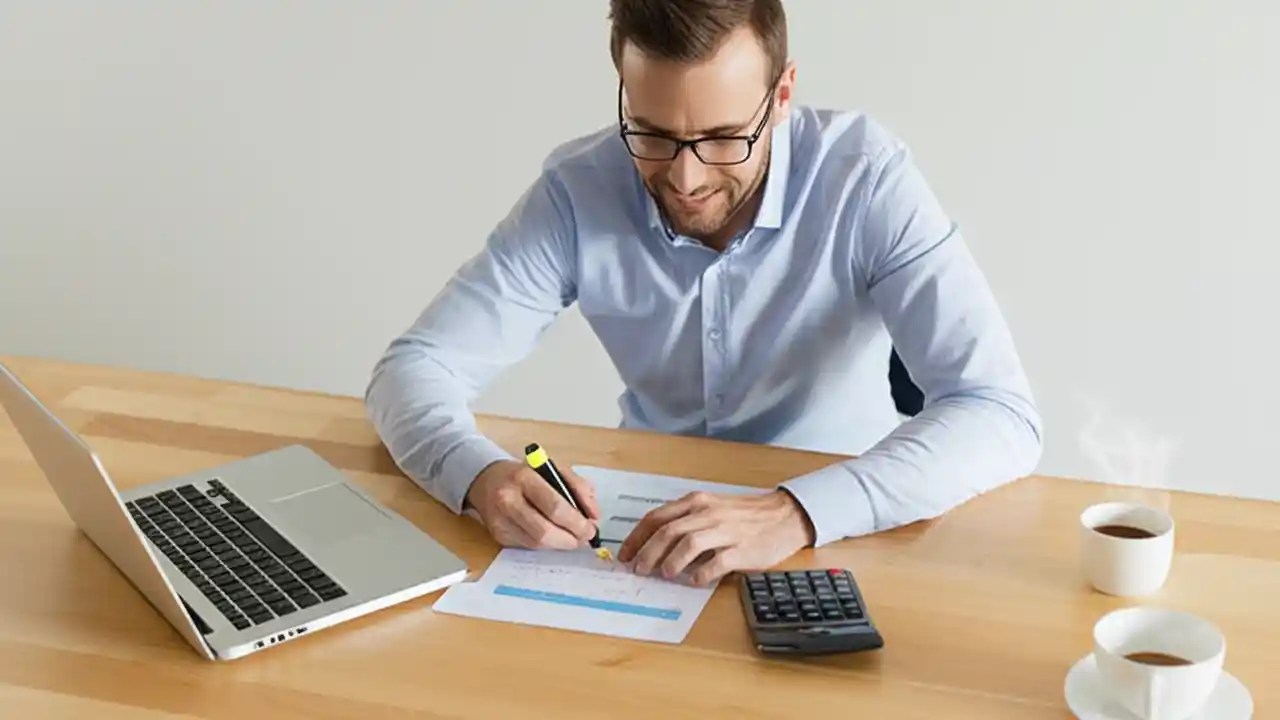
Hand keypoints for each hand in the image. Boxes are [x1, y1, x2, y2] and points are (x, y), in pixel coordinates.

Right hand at [465, 459, 600, 549]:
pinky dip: (545, 544)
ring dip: (560, 544)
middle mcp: (508, 499)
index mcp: (524, 478)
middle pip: (544, 531)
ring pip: (536, 543)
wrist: (487, 479)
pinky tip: (553, 537)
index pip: (554, 506)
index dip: (576, 523)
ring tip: (572, 538)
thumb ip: (578, 487)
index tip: (591, 528)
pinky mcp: (497, 535)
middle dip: (570, 538)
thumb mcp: (554, 469)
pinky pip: (528, 546)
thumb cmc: (526, 474)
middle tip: (584, 538)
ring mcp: (500, 520)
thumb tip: (594, 515)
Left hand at [617, 490, 814, 585]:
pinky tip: (694, 581)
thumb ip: (686, 522)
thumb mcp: (712, 510)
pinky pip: (717, 562)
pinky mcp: (743, 549)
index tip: (625, 554)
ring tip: (663, 575)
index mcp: (697, 502)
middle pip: (667, 531)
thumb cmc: (746, 515)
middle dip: (647, 553)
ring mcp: (726, 530)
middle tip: (638, 570)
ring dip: (671, 561)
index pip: (656, 517)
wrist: (785, 515)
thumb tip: (656, 547)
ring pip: (688, 543)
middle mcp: (708, 513)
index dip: (636, 538)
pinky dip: (702, 573)